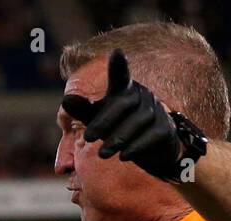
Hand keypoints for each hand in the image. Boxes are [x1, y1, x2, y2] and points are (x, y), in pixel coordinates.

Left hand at [61, 49, 204, 181]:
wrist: (151, 150)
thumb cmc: (120, 128)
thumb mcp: (99, 119)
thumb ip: (84, 110)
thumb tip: (65, 100)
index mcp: (126, 91)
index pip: (122, 77)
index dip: (119, 67)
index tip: (117, 53)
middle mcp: (143, 96)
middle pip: (124, 104)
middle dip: (105, 121)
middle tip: (87, 138)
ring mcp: (157, 111)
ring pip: (138, 121)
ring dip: (119, 138)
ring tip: (102, 154)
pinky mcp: (165, 129)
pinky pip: (152, 135)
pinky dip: (138, 146)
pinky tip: (124, 157)